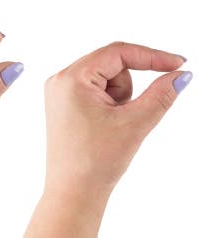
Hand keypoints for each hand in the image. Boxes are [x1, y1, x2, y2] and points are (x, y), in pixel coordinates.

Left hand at [25, 42, 190, 236]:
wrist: (74, 190)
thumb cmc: (97, 159)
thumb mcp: (136, 122)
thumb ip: (162, 94)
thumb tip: (182, 74)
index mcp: (71, 78)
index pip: (118, 52)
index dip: (152, 56)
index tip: (179, 64)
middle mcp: (60, 79)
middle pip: (112, 65)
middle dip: (128, 89)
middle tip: (126, 116)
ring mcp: (60, 90)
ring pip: (107, 79)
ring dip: (120, 98)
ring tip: (112, 125)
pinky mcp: (64, 102)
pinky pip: (97, 91)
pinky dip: (110, 104)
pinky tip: (105, 127)